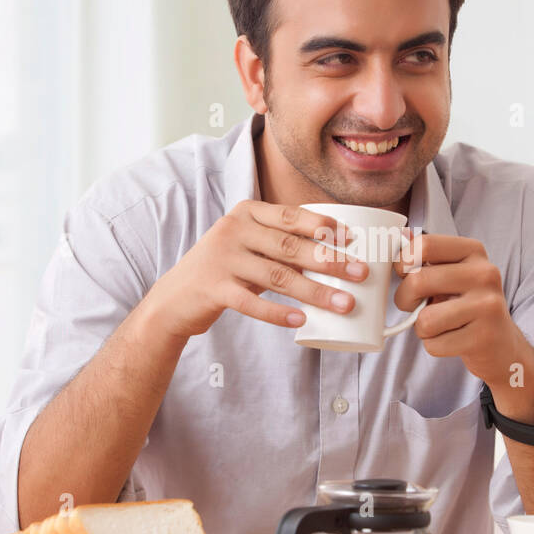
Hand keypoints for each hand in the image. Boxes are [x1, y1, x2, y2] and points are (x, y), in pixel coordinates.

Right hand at [146, 200, 368, 338]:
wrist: (174, 298)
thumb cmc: (224, 270)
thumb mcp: (248, 246)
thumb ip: (280, 244)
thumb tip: (335, 254)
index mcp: (246, 213)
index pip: (290, 215)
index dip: (323, 226)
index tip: (352, 239)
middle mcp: (233, 230)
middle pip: (290, 246)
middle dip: (329, 261)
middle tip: (360, 274)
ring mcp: (222, 259)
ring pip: (277, 276)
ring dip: (315, 291)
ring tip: (344, 303)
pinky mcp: (214, 289)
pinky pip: (252, 302)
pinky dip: (278, 312)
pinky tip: (301, 320)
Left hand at [393, 231, 519, 383]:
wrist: (501, 343)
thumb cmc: (466, 305)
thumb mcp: (451, 274)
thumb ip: (426, 258)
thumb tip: (399, 238)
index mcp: (474, 251)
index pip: (425, 245)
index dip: (403, 262)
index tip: (404, 273)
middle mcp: (485, 273)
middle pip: (418, 281)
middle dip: (404, 299)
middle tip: (414, 305)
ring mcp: (487, 306)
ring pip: (424, 319)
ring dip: (422, 328)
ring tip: (439, 325)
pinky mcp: (483, 337)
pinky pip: (434, 344)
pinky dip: (434, 345)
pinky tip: (452, 339)